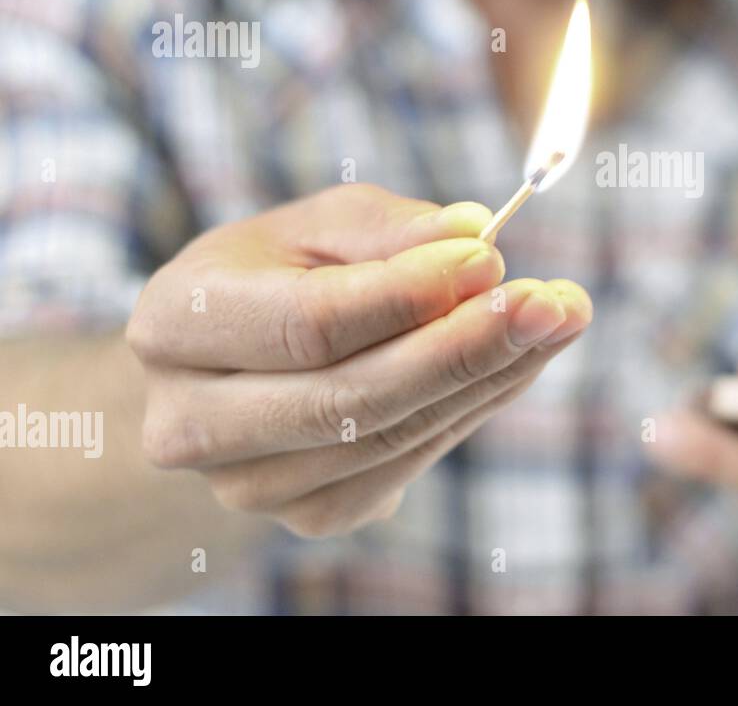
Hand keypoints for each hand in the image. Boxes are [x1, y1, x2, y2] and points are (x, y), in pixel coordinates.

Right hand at [126, 183, 591, 537]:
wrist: (234, 368)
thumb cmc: (279, 274)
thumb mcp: (316, 224)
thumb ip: (386, 226)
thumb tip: (469, 232)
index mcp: (176, 323)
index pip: (306, 324)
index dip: (405, 295)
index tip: (489, 257)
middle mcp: (195, 422)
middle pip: (352, 398)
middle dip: (466, 347)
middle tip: (553, 302)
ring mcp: (252, 484)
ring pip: (393, 436)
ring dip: (491, 376)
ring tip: (560, 318)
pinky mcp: (314, 514)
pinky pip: (412, 461)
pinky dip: (477, 405)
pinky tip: (523, 358)